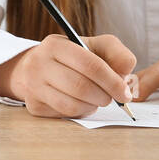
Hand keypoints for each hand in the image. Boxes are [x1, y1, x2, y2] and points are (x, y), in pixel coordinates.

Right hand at [0, 33, 135, 117]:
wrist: (37, 68)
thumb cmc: (73, 57)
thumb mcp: (95, 46)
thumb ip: (116, 54)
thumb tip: (125, 75)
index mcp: (55, 45)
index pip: (90, 65)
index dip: (112, 81)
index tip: (125, 93)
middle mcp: (38, 64)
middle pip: (81, 87)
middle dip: (104, 96)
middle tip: (111, 98)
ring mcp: (33, 86)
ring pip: (72, 105)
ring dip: (92, 105)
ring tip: (96, 98)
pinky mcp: (33, 105)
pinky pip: (65, 114)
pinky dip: (80, 111)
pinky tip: (81, 102)